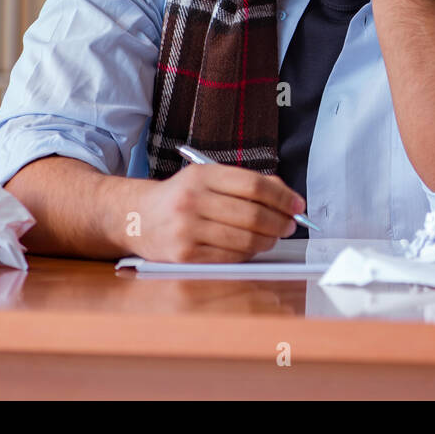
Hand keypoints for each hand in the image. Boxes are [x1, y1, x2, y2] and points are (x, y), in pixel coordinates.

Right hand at [126, 162, 306, 262]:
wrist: (136, 218)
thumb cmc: (180, 198)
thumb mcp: (208, 178)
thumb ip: (246, 183)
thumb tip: (286, 196)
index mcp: (202, 176)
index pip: (254, 186)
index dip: (283, 197)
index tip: (298, 205)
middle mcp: (192, 201)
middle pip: (253, 215)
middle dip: (280, 222)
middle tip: (290, 225)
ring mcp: (187, 230)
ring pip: (245, 239)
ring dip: (268, 241)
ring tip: (273, 237)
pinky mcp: (184, 256)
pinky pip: (230, 258)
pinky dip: (248, 254)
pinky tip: (251, 248)